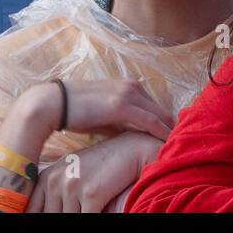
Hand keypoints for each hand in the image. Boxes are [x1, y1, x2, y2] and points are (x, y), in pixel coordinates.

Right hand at [0, 78, 172, 163]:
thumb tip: (132, 135)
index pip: (154, 106)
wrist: (51, 104)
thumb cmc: (74, 112)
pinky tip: (168, 142)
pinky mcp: (121, 106)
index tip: (172, 136)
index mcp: (128, 86)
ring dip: (169, 130)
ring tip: (178, 145)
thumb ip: (120, 122)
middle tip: (182, 142)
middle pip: (161, 109)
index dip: (164, 122)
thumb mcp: (102, 115)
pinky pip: (150, 121)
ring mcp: (128, 94)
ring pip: (159, 115)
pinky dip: (161, 132)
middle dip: (171, 126)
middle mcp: (132, 87)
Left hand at [25, 132, 162, 212]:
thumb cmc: (103, 165)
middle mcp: (55, 181)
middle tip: (79, 211)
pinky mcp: (91, 193)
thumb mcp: (73, 173)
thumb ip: (55, 192)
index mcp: (46, 178)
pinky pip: (87, 219)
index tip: (46, 220)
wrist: (132, 149)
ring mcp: (72, 186)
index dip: (37, 217)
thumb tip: (39, 212)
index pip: (31, 211)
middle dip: (65, 217)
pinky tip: (101, 211)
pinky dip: (95, 218)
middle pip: (51, 218)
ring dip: (81, 216)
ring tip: (90, 210)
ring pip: (69, 220)